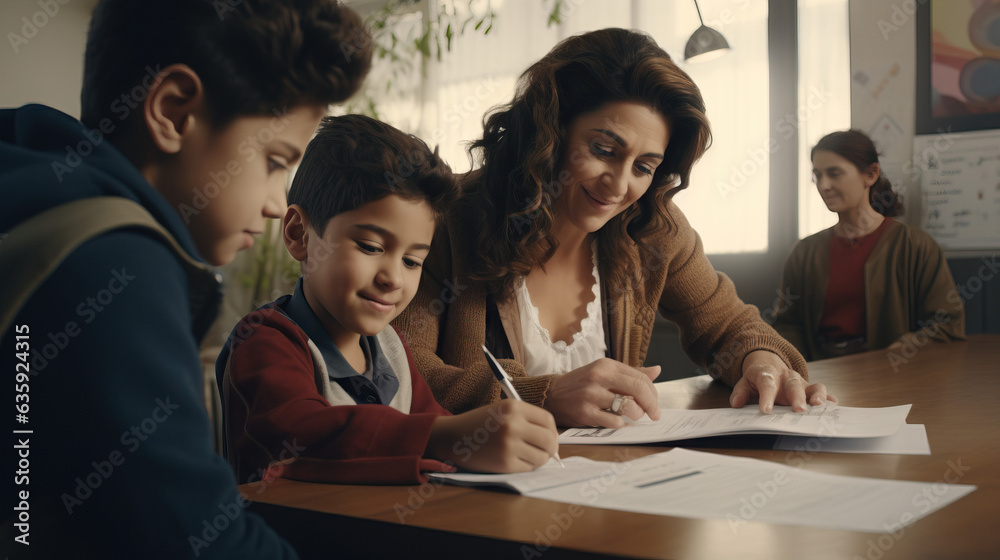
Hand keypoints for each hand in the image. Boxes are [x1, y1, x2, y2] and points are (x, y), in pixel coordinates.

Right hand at [426, 399, 557, 472]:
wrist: (453, 437)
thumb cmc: (480, 424)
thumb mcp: (503, 410)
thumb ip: (527, 419)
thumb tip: (553, 439)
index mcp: (513, 407)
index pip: (547, 420)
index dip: (552, 430)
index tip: (549, 437)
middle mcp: (513, 424)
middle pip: (549, 439)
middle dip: (551, 448)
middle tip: (545, 451)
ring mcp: (509, 445)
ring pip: (541, 456)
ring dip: (539, 459)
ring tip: (528, 455)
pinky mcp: (505, 463)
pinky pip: (529, 467)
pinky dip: (527, 466)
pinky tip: (516, 460)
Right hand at [543, 358, 660, 427]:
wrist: (550, 395)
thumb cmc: (581, 384)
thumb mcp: (604, 373)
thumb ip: (631, 373)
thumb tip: (657, 370)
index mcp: (606, 365)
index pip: (641, 378)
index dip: (653, 393)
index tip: (655, 404)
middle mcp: (599, 377)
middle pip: (638, 390)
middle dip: (652, 405)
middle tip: (654, 414)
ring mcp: (591, 395)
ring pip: (628, 407)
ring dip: (636, 415)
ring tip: (632, 416)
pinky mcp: (584, 413)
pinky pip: (613, 422)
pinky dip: (619, 424)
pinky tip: (615, 421)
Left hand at [729, 350, 836, 413]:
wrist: (768, 364)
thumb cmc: (757, 378)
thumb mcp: (745, 382)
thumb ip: (740, 392)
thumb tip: (737, 403)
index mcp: (768, 374)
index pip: (766, 384)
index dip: (766, 397)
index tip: (765, 411)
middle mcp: (787, 377)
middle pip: (793, 385)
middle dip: (796, 397)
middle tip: (798, 410)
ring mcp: (800, 382)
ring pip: (812, 386)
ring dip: (817, 396)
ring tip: (818, 405)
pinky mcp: (809, 388)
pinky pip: (821, 391)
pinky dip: (828, 398)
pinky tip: (833, 406)